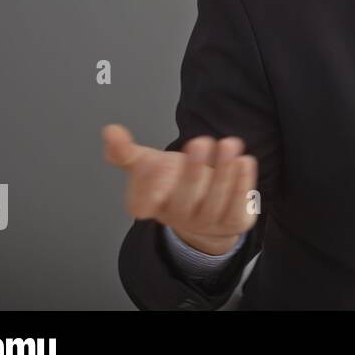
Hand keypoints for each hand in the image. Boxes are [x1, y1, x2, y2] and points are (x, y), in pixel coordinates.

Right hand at [102, 124, 257, 255]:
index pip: (143, 204)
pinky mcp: (233, 222)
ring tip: (229, 143)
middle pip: (185, 199)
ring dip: (223, 172)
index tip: (153, 166)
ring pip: (215, 201)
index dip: (147, 190)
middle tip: (200, 141)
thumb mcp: (147, 165)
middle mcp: (179, 217)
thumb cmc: (172, 181)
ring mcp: (207, 223)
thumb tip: (110, 131)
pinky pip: (237, 206)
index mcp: (152, 205)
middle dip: (193, 170)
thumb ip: (125, 151)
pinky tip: (245, 161)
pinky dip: (243, 184)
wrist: (203, 209)